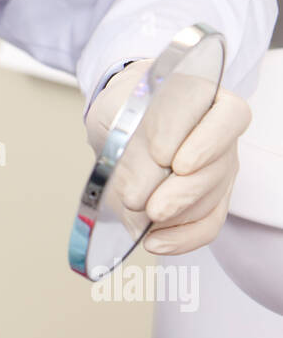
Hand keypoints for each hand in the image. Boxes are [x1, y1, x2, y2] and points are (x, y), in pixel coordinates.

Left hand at [85, 60, 251, 254]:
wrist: (123, 118)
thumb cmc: (124, 108)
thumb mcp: (115, 113)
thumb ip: (128, 144)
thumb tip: (139, 195)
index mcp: (206, 95)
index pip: (221, 114)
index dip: (194, 138)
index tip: (160, 154)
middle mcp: (220, 132)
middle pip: (221, 163)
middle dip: (184, 189)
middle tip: (152, 205)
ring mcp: (220, 166)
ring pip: (214, 195)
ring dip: (180, 213)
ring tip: (146, 217)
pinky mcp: (211, 198)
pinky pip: (207, 224)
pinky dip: (182, 239)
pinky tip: (154, 241)